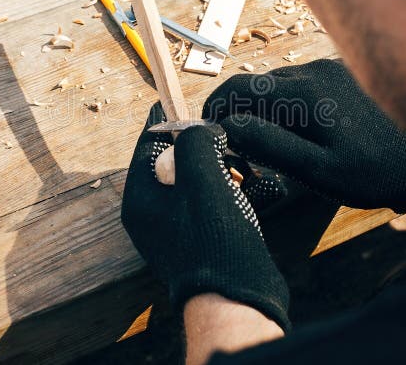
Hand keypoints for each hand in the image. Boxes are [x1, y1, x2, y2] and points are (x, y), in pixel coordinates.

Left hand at [122, 103, 290, 331]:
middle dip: (206, 149)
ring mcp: (180, 233)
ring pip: (201, 185)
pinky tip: (264, 191)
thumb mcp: (201, 175)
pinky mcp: (206, 244)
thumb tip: (203, 131)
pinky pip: (217, 207)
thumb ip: (196, 140)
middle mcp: (154, 216)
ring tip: (249, 169)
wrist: (236, 299)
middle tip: (228, 142)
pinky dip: (237, 195)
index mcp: (141, 199)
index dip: (170, 123)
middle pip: (176, 164)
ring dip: (227, 172)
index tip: (187, 106)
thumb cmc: (214, 238)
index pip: (148, 145)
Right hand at [203, 59, 405, 214]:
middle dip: (239, 114)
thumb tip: (229, 126)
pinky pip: (303, 86)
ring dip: (264, 111)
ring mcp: (332, 70)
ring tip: (269, 148)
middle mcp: (314, 70)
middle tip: (239, 151)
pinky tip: (301, 134)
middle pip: (257, 85)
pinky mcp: (345, 77)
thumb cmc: (378, 172)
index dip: (216, 109)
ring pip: (280, 85)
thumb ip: (271, 145)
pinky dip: (289, 106)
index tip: (208, 133)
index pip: (239, 88)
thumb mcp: (320, 169)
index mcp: (303, 91)